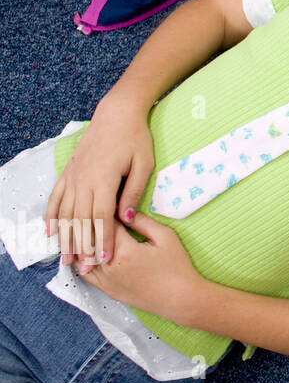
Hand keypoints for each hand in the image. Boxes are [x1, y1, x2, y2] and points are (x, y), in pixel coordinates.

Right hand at [45, 95, 154, 269]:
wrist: (116, 114)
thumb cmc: (135, 138)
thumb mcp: (143, 165)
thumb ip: (133, 193)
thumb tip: (126, 219)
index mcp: (104, 179)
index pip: (102, 217)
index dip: (102, 240)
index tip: (104, 260)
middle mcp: (84, 180)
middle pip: (81, 220)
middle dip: (82, 246)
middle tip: (84, 269)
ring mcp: (73, 176)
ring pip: (66, 213)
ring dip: (66, 237)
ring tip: (67, 258)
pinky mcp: (68, 172)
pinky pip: (56, 198)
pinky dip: (52, 216)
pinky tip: (51, 232)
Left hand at [80, 213, 205, 325]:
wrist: (179, 298)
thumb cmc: (176, 266)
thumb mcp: (165, 236)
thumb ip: (142, 222)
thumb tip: (123, 211)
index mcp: (124, 250)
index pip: (105, 223)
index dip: (106, 209)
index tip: (107, 201)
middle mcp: (108, 266)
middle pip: (89, 239)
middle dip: (90, 224)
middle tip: (93, 211)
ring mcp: (104, 281)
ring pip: (82, 257)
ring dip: (81, 242)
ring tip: (85, 229)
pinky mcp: (105, 290)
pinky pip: (83, 273)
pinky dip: (81, 260)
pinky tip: (84, 251)